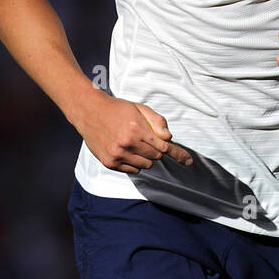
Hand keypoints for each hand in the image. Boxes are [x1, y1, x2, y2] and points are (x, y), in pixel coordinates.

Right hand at [73, 94, 191, 173]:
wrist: (89, 111)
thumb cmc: (118, 109)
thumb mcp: (140, 108)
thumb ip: (157, 122)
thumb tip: (169, 138)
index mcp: (136, 129)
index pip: (163, 146)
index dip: (177, 153)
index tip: (188, 161)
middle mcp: (126, 144)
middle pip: (155, 157)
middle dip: (155, 150)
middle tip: (145, 139)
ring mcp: (117, 155)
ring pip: (145, 165)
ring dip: (145, 157)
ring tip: (134, 144)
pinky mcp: (109, 162)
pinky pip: (132, 170)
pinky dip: (134, 163)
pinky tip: (126, 150)